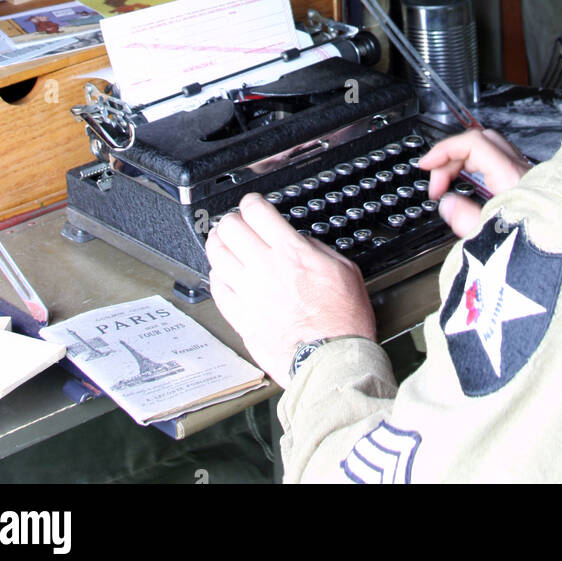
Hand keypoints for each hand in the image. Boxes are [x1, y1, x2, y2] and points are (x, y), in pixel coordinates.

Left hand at [205, 193, 376, 385]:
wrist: (330, 359)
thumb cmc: (342, 321)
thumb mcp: (345, 270)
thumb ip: (318, 249)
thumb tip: (300, 242)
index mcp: (292, 253)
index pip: (256, 211)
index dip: (251, 202)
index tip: (252, 205)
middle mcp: (265, 268)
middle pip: (230, 228)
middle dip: (231, 220)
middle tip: (236, 223)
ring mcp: (249, 293)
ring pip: (216, 255)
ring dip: (219, 244)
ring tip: (223, 243)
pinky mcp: (240, 317)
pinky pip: (216, 288)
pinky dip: (217, 275)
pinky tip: (223, 274)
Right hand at [418, 129, 529, 237]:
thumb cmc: (542, 251)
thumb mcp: (492, 239)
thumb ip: (465, 219)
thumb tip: (448, 204)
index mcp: (511, 177)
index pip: (472, 144)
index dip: (444, 150)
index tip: (427, 165)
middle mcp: (523, 172)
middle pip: (481, 141)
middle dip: (452, 156)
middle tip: (438, 182)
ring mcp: (530, 177)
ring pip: (493, 150)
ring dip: (467, 162)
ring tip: (451, 185)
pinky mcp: (533, 187)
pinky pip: (502, 164)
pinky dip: (482, 170)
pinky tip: (474, 190)